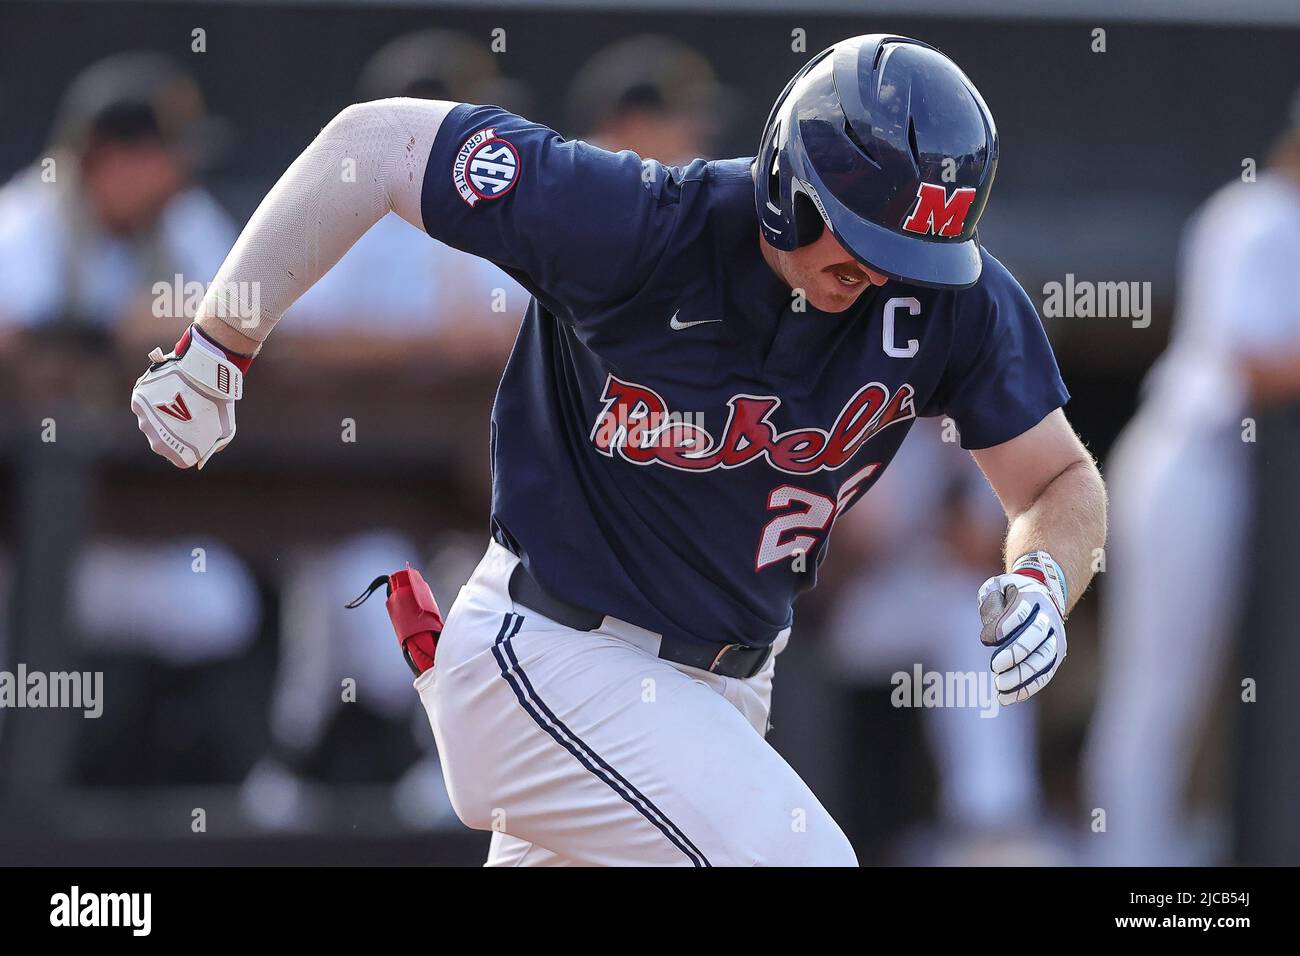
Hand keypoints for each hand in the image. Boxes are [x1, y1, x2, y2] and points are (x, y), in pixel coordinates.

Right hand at [130, 325, 245, 468]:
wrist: (205, 375)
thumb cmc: (218, 404)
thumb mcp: (223, 431)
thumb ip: (211, 446)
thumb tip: (202, 454)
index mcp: (177, 455)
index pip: (180, 458)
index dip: (190, 445)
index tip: (197, 432)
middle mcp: (156, 442)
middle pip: (163, 440)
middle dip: (174, 429)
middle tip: (188, 413)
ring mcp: (145, 421)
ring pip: (152, 421)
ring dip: (162, 413)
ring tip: (178, 398)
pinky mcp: (138, 401)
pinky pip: (145, 403)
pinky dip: (154, 397)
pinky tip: (169, 389)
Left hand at [978, 559, 1066, 705]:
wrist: (1042, 594)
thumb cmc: (1010, 594)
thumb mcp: (997, 588)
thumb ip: (990, 603)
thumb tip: (990, 635)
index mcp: (1032, 596)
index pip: (1020, 612)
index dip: (1003, 627)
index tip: (986, 640)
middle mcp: (1048, 617)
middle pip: (1035, 637)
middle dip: (1015, 654)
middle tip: (995, 667)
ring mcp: (1056, 637)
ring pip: (1043, 660)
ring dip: (1022, 676)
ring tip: (1000, 688)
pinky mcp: (1057, 655)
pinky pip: (1045, 674)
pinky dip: (1028, 687)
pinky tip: (1009, 697)